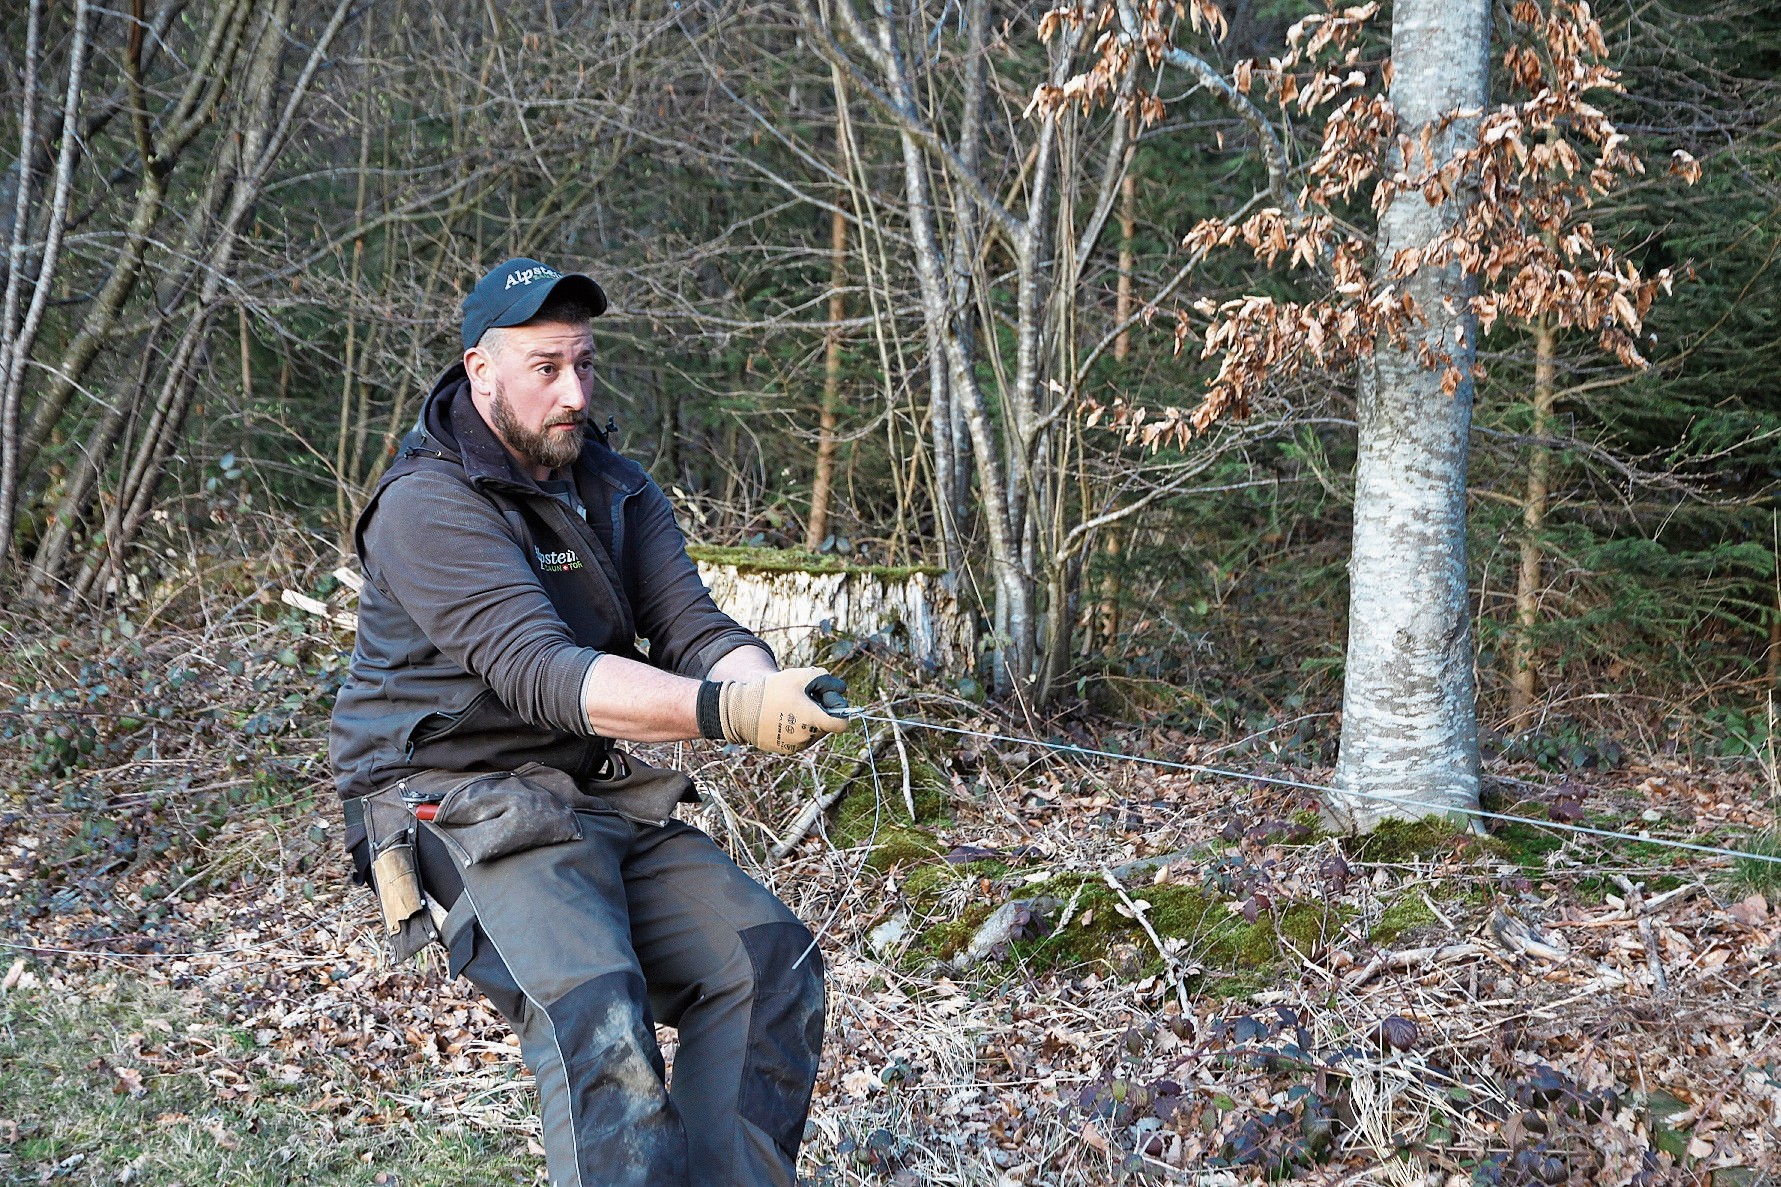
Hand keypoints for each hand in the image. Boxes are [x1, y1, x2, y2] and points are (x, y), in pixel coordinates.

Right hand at [718, 667, 850, 754]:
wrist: (741, 710)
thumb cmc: (772, 690)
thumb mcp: (800, 676)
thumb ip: (826, 679)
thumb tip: (841, 689)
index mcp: (813, 720)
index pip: (842, 724)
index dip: (839, 709)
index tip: (825, 699)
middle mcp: (807, 738)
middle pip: (827, 726)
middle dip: (821, 711)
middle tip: (803, 698)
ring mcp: (796, 746)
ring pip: (814, 733)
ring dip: (809, 721)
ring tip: (790, 707)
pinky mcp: (785, 750)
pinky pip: (800, 739)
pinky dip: (797, 729)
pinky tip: (782, 716)